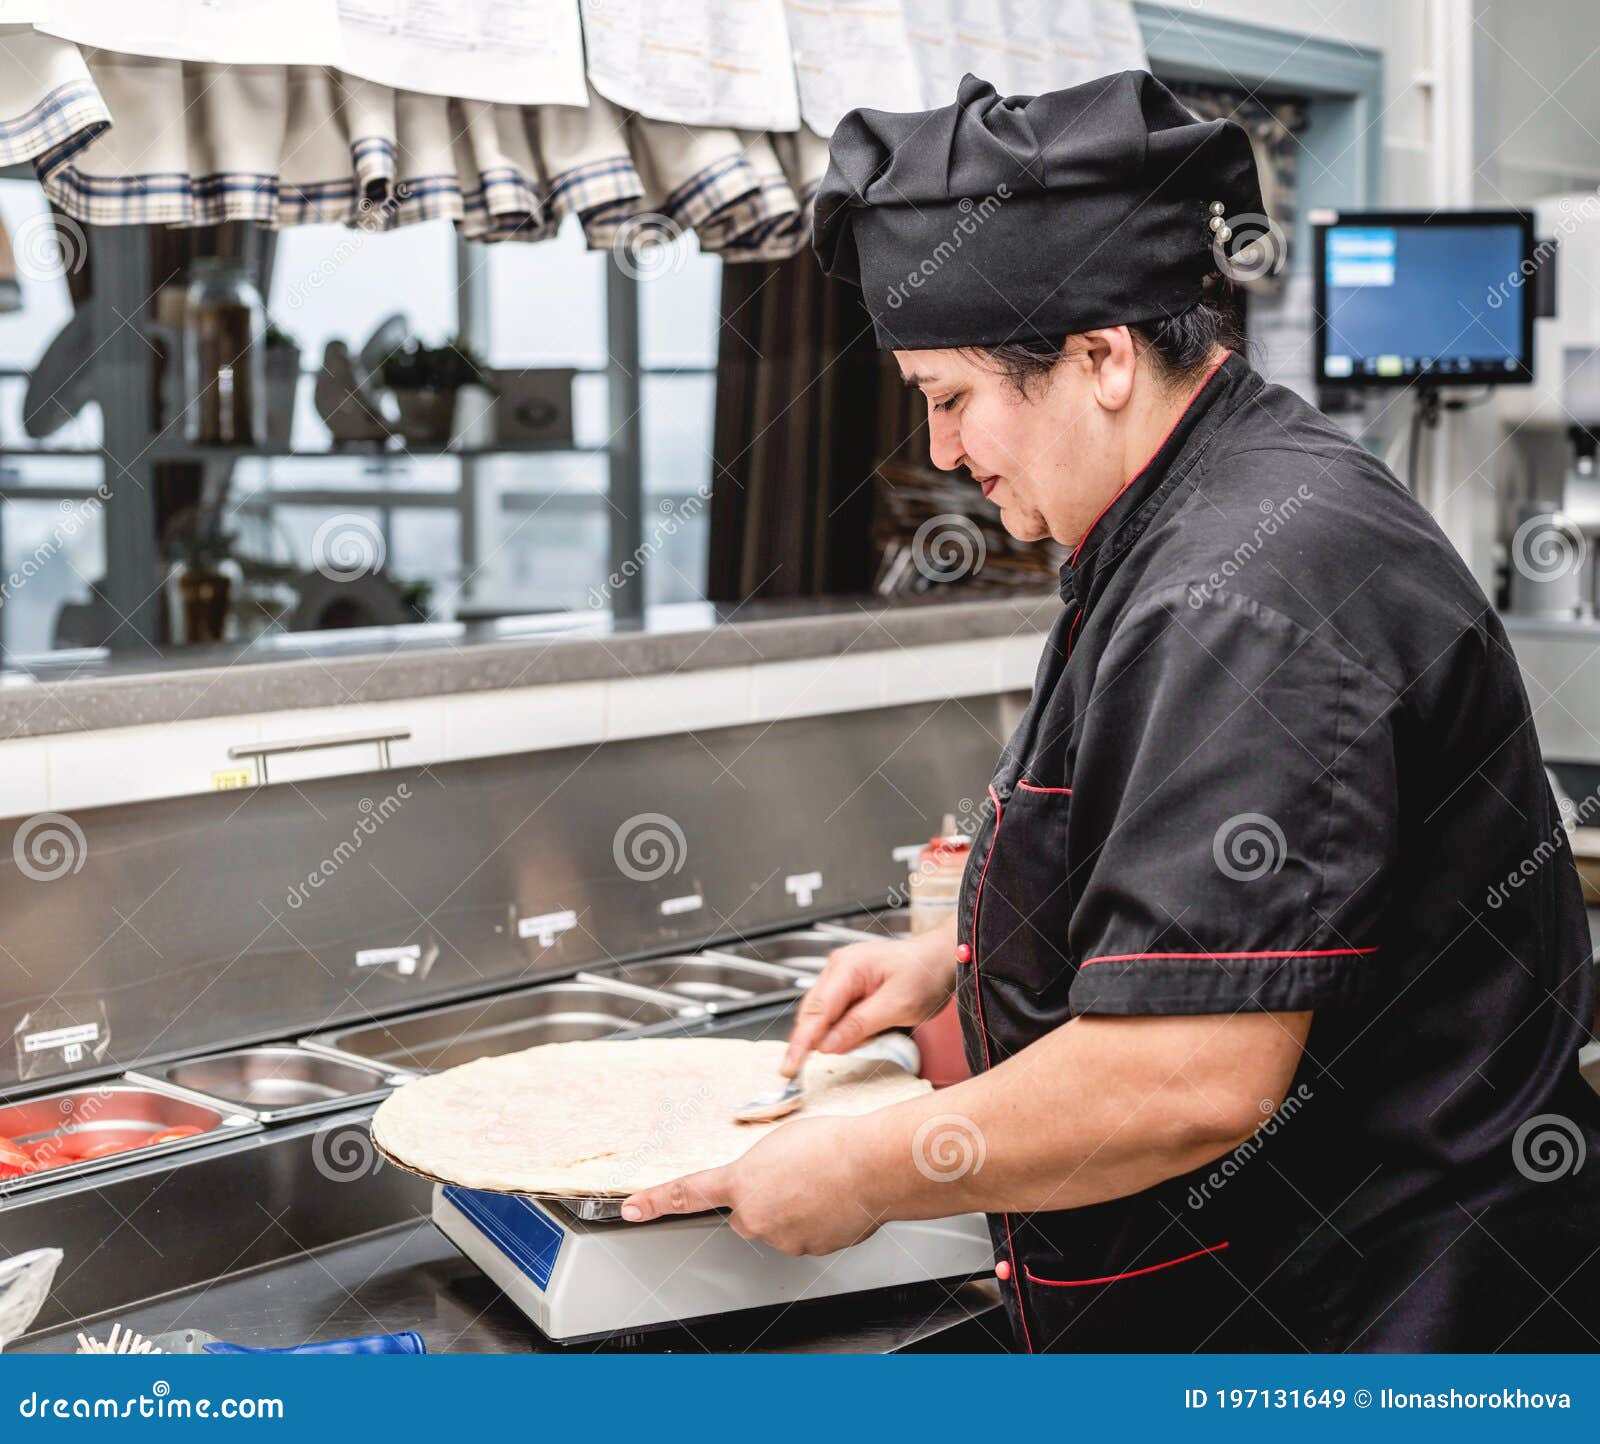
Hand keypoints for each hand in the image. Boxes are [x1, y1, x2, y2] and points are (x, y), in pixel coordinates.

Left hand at [619, 1116, 883, 1254]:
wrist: (870, 1165)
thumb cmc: (832, 1144)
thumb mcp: (781, 1142)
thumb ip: (760, 1168)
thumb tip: (769, 1184)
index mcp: (741, 1181)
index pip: (686, 1193)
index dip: (654, 1201)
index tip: (630, 1209)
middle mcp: (755, 1216)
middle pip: (748, 1214)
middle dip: (764, 1201)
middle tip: (794, 1178)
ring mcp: (782, 1238)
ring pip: (780, 1226)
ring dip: (795, 1210)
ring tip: (822, 1183)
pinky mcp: (809, 1250)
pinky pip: (807, 1236)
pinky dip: (818, 1221)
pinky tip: (834, 1199)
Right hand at [782, 932, 957, 1076]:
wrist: (942, 958)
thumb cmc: (925, 973)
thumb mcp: (897, 1006)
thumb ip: (859, 1026)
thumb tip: (826, 1046)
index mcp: (847, 967)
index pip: (817, 1011)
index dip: (801, 1042)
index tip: (789, 1067)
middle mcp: (838, 968)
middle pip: (813, 1013)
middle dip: (814, 1041)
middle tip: (810, 1067)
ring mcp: (842, 976)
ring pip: (823, 1016)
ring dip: (838, 1035)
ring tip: (877, 1031)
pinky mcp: (849, 987)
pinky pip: (837, 1014)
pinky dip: (847, 1029)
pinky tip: (874, 1027)